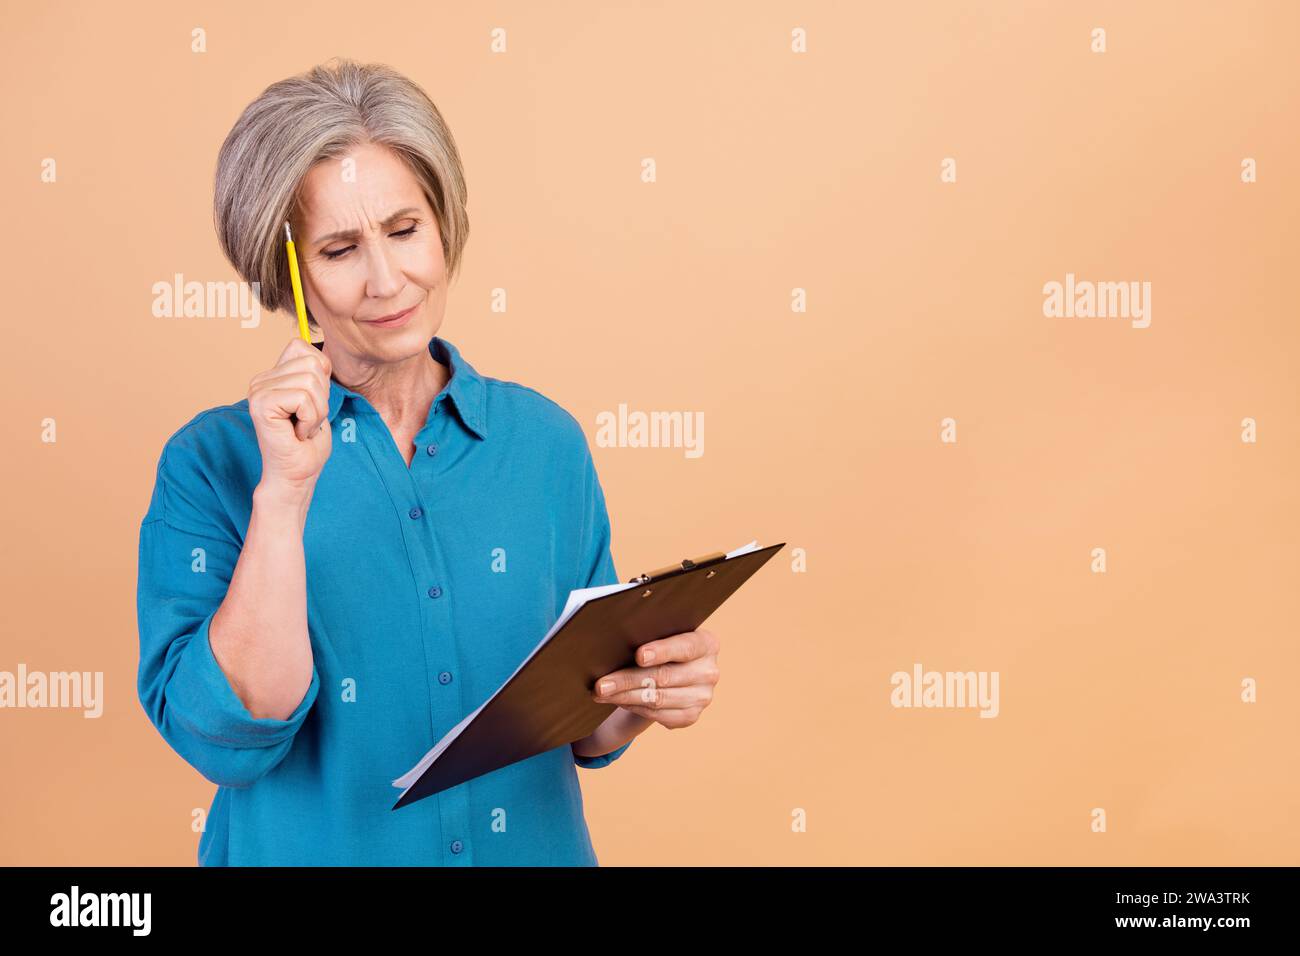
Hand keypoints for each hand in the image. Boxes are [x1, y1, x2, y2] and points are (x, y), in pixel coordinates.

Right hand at [249, 338, 332, 498]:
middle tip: (307, 420)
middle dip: (322, 397)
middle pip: (312, 363)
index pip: (305, 349)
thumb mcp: (319, 399)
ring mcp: (258, 390)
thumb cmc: (308, 444)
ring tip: (302, 428)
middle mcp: (260, 379)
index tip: (311, 404)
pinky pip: (303, 398)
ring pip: (310, 381)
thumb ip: (315, 374)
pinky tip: (297, 433)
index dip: (321, 376)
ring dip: (317, 411)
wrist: (297, 475)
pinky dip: (310, 419)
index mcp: (272, 375)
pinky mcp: (261, 404)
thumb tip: (322, 353)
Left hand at [590, 628, 719, 729]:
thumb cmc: (661, 645)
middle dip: (628, 680)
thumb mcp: (661, 634)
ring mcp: (702, 697)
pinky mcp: (691, 716)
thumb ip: (648, 633)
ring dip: (624, 697)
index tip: (639, 655)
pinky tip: (617, 701)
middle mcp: (709, 671)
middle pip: (664, 676)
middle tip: (601, 684)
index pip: (685, 647)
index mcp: (706, 644)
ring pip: (657, 699)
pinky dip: (633, 707)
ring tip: (601, 693)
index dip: (661, 651)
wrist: (672, 670)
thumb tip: (615, 639)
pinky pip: (657, 715)